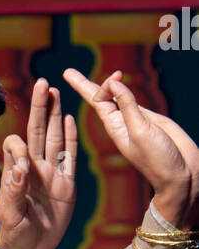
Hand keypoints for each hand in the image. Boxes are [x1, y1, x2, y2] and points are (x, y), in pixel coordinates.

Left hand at [0, 78, 77, 248]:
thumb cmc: (15, 234)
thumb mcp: (10, 216)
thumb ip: (14, 191)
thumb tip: (21, 167)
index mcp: (17, 174)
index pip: (17, 146)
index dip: (19, 146)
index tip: (23, 163)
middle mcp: (34, 168)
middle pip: (37, 131)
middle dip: (39, 107)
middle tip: (42, 83)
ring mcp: (51, 174)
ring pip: (53, 138)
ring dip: (54, 115)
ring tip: (54, 92)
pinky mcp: (66, 184)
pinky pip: (69, 156)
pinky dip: (69, 138)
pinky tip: (68, 118)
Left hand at [63, 68, 198, 230]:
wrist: (179, 176)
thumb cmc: (158, 160)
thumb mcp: (140, 132)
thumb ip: (128, 107)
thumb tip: (113, 83)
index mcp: (114, 127)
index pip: (97, 100)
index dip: (95, 85)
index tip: (107, 76)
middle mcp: (121, 121)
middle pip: (100, 97)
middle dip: (84, 84)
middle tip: (67, 72)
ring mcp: (135, 120)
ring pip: (117, 97)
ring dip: (106, 86)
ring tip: (97, 75)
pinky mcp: (150, 120)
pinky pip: (132, 102)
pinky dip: (125, 93)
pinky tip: (119, 87)